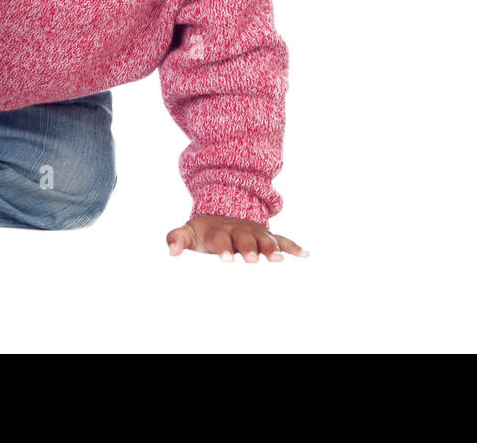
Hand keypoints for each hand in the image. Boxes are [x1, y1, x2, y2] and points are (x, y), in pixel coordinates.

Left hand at [166, 214, 309, 262]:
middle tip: (253, 260)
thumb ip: (176, 239)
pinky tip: (305, 255)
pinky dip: (293, 246)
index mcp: (218, 231)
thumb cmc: (202, 233)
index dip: (223, 247)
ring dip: (271, 248)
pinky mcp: (266, 236)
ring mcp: (254, 232)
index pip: (220, 238)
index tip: (226, 259)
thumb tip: (170, 252)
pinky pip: (282, 239)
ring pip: (265, 238)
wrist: (218, 216)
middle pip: (245, 238)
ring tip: (279, 260)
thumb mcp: (187, 233)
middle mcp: (238, 229)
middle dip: (250, 248)